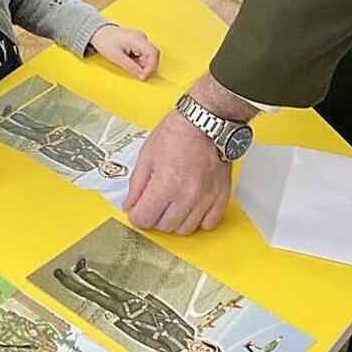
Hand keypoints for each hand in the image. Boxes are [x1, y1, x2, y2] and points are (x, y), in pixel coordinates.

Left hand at [90, 25, 159, 78]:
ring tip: (127, 63)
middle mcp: (141, 38)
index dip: (151, 67)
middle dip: (146, 67)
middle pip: (152, 56)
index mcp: (137, 39)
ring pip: (148, 56)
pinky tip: (128, 60)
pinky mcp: (138, 42)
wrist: (97, 32)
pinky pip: (143, 54)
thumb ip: (131, 67)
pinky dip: (138, 61)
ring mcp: (140, 39)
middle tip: (136, 73)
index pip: (153, 53)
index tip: (144, 76)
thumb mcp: (117, 57)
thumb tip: (142, 76)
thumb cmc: (104, 41)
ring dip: (141, 64)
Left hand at [123, 112, 230, 234]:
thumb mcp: (146, 155)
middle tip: (153, 203)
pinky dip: (198, 220)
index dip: (136, 215)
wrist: (205, 123)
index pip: (145, 218)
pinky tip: (191, 206)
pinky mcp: (221, 197)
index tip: (136, 210)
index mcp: (165, 184)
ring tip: (171, 203)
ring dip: (175, 221)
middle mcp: (187, 196)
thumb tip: (130, 204)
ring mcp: (206, 199)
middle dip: (154, 218)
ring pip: (186, 229)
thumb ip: (136, 184)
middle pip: (165, 226)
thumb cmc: (176, 133)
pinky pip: (209, 224)